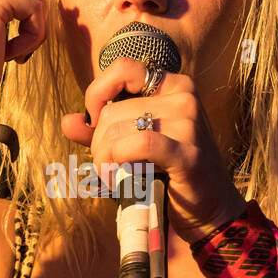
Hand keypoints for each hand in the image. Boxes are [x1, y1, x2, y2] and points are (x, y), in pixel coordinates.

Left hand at [60, 57, 246, 243]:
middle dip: (98, 144)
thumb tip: (68, 121)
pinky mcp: (187, 152)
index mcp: (173, 85)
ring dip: (104, 160)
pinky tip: (118, 180)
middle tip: (106, 167)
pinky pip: (138, 145)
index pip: (123, 68)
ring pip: (118, 131)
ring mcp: (189, 122)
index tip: (95, 123)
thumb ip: (101, 132)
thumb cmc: (170, 174)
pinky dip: (118, 163)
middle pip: (113, 111)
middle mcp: (184, 96)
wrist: (210, 210)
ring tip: (112, 177)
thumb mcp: (134, 146)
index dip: (97, 93)